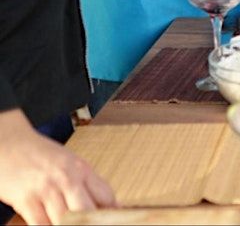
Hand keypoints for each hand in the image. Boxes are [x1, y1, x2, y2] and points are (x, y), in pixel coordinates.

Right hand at [0, 109, 115, 224]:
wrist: (9, 142)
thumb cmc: (40, 154)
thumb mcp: (69, 162)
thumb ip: (85, 181)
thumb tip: (106, 203)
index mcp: (81, 168)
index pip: (106, 196)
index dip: (110, 212)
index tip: (109, 220)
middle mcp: (67, 178)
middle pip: (88, 211)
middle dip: (91, 223)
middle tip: (90, 225)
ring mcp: (46, 190)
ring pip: (65, 221)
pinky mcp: (25, 200)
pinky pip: (40, 224)